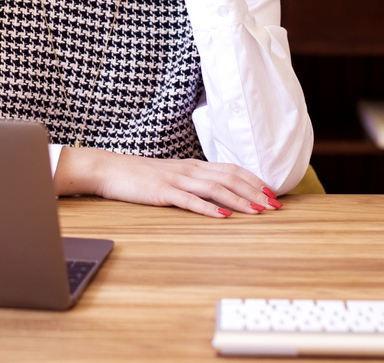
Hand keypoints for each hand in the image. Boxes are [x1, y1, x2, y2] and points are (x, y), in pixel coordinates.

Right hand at [54, 147, 281, 217]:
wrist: (108, 169)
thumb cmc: (139, 175)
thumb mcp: (170, 174)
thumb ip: (192, 180)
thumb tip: (215, 191)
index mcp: (192, 165)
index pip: (231, 169)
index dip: (254, 180)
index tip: (272, 193)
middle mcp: (189, 169)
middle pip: (230, 178)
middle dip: (255, 192)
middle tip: (275, 206)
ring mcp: (176, 180)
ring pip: (215, 188)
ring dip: (239, 201)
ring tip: (258, 212)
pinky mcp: (162, 192)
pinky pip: (190, 200)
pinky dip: (209, 209)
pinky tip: (223, 217)